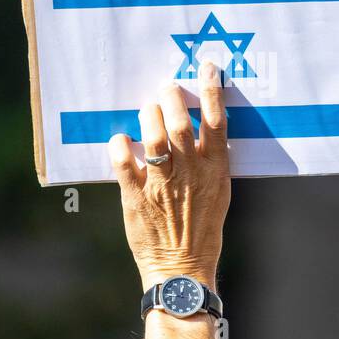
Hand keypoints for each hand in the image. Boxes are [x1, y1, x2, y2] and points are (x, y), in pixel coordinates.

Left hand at [109, 61, 230, 338]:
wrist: (182, 270)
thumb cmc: (202, 230)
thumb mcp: (219, 194)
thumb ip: (210, 162)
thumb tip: (201, 129)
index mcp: (215, 172)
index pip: (216, 123)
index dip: (211, 92)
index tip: (207, 68)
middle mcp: (190, 175)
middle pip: (180, 124)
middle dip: (172, 99)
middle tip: (166, 86)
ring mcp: (162, 186)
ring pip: (153, 139)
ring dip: (148, 117)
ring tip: (147, 108)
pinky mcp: (136, 198)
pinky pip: (124, 164)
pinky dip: (120, 147)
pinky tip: (119, 139)